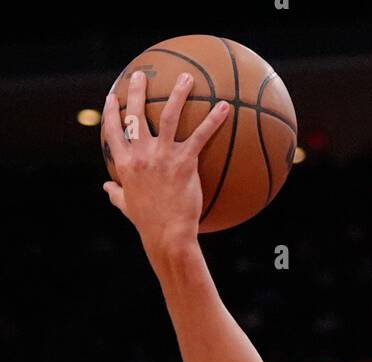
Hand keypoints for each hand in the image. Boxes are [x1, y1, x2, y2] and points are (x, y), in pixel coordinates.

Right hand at [102, 71, 229, 257]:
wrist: (168, 236)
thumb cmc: (148, 224)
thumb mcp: (126, 206)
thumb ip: (116, 193)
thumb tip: (106, 187)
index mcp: (126, 163)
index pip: (114, 131)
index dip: (112, 112)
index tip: (113, 97)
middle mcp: (142, 154)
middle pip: (137, 114)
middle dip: (137, 91)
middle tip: (141, 75)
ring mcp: (163, 156)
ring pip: (170, 116)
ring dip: (179, 93)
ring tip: (187, 77)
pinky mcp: (185, 163)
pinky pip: (201, 136)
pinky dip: (213, 120)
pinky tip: (224, 107)